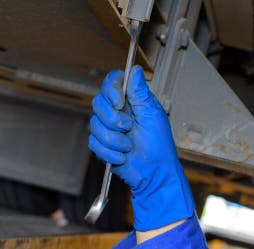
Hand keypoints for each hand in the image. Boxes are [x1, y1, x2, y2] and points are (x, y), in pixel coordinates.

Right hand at [89, 66, 194, 231]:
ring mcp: (108, 128)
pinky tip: (122, 156)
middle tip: (129, 128)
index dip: (111, 89)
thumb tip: (135, 70)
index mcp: (131, 102)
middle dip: (113, 119)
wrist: (155, 173)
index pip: (113, 82)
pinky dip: (109, 152)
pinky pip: (94, 143)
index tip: (119, 101)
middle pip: (98, 102)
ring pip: (95, 124)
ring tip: (129, 146)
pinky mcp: (102, 145)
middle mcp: (117, 112)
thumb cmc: (159, 146)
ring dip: (114, 139)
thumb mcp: (153, 115)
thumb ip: (140, 93)